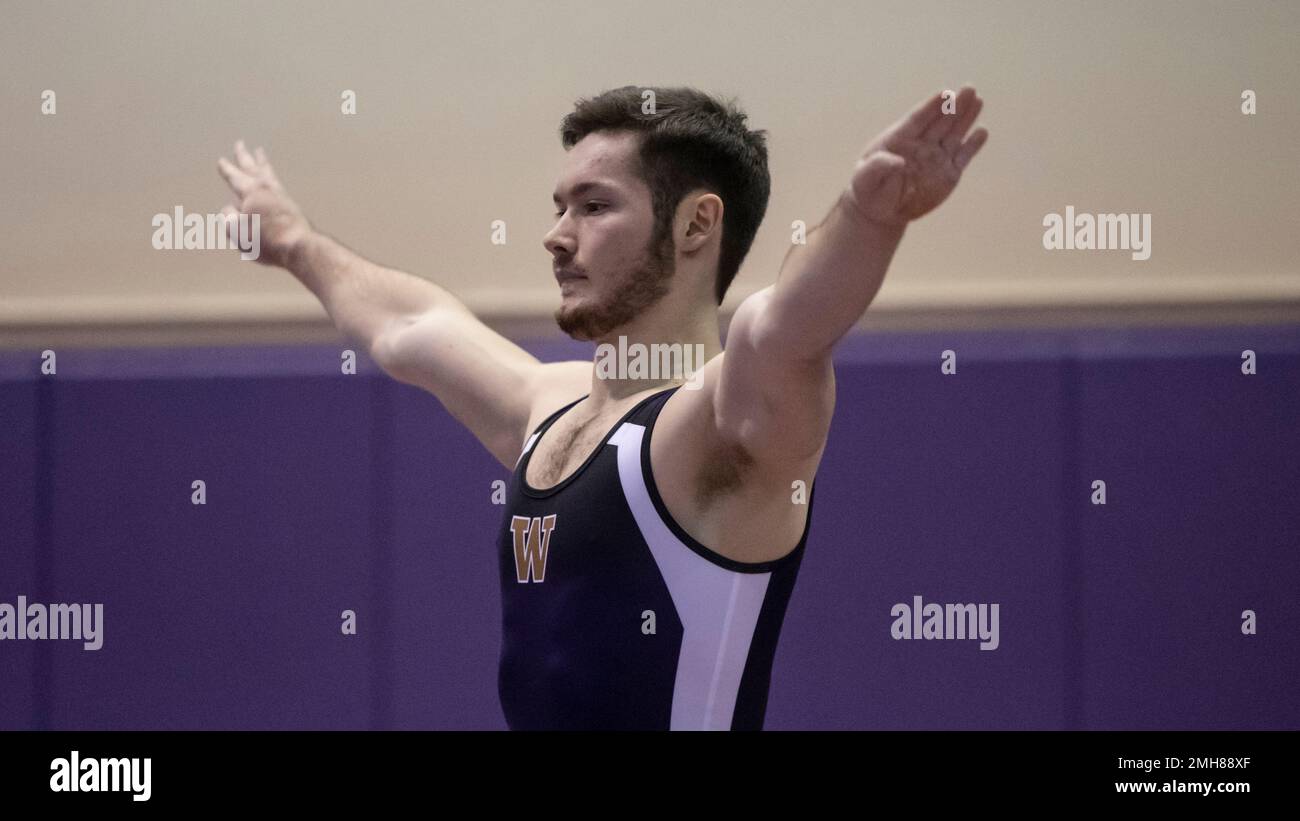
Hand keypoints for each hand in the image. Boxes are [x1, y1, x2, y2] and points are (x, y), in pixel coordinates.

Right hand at [216, 140, 311, 266]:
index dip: (227, 170)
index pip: (235, 178)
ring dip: (261, 162)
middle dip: (244, 157)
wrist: (300, 247)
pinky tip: (272, 180)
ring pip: (268, 173)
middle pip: (252, 169)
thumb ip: (229, 216)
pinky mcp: (292, 205)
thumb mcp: (236, 231)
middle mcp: (266, 189)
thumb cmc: (265, 241)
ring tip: (259, 152)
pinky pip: (277, 183)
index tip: (221, 161)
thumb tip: (229, 209)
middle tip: (240, 143)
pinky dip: (271, 176)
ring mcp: (281, 196)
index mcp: (250, 193)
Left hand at [843, 86, 987, 227]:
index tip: (944, 94)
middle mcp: (921, 144)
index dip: (931, 106)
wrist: (880, 211)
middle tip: (969, 89)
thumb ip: (877, 166)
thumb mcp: (864, 178)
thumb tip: (898, 162)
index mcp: (900, 139)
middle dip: (955, 106)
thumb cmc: (868, 189)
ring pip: (954, 134)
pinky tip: (981, 132)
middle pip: (940, 121)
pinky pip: (962, 157)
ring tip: (978, 100)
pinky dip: (972, 146)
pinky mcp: (948, 173)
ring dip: (966, 118)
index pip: (918, 119)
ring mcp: (936, 158)